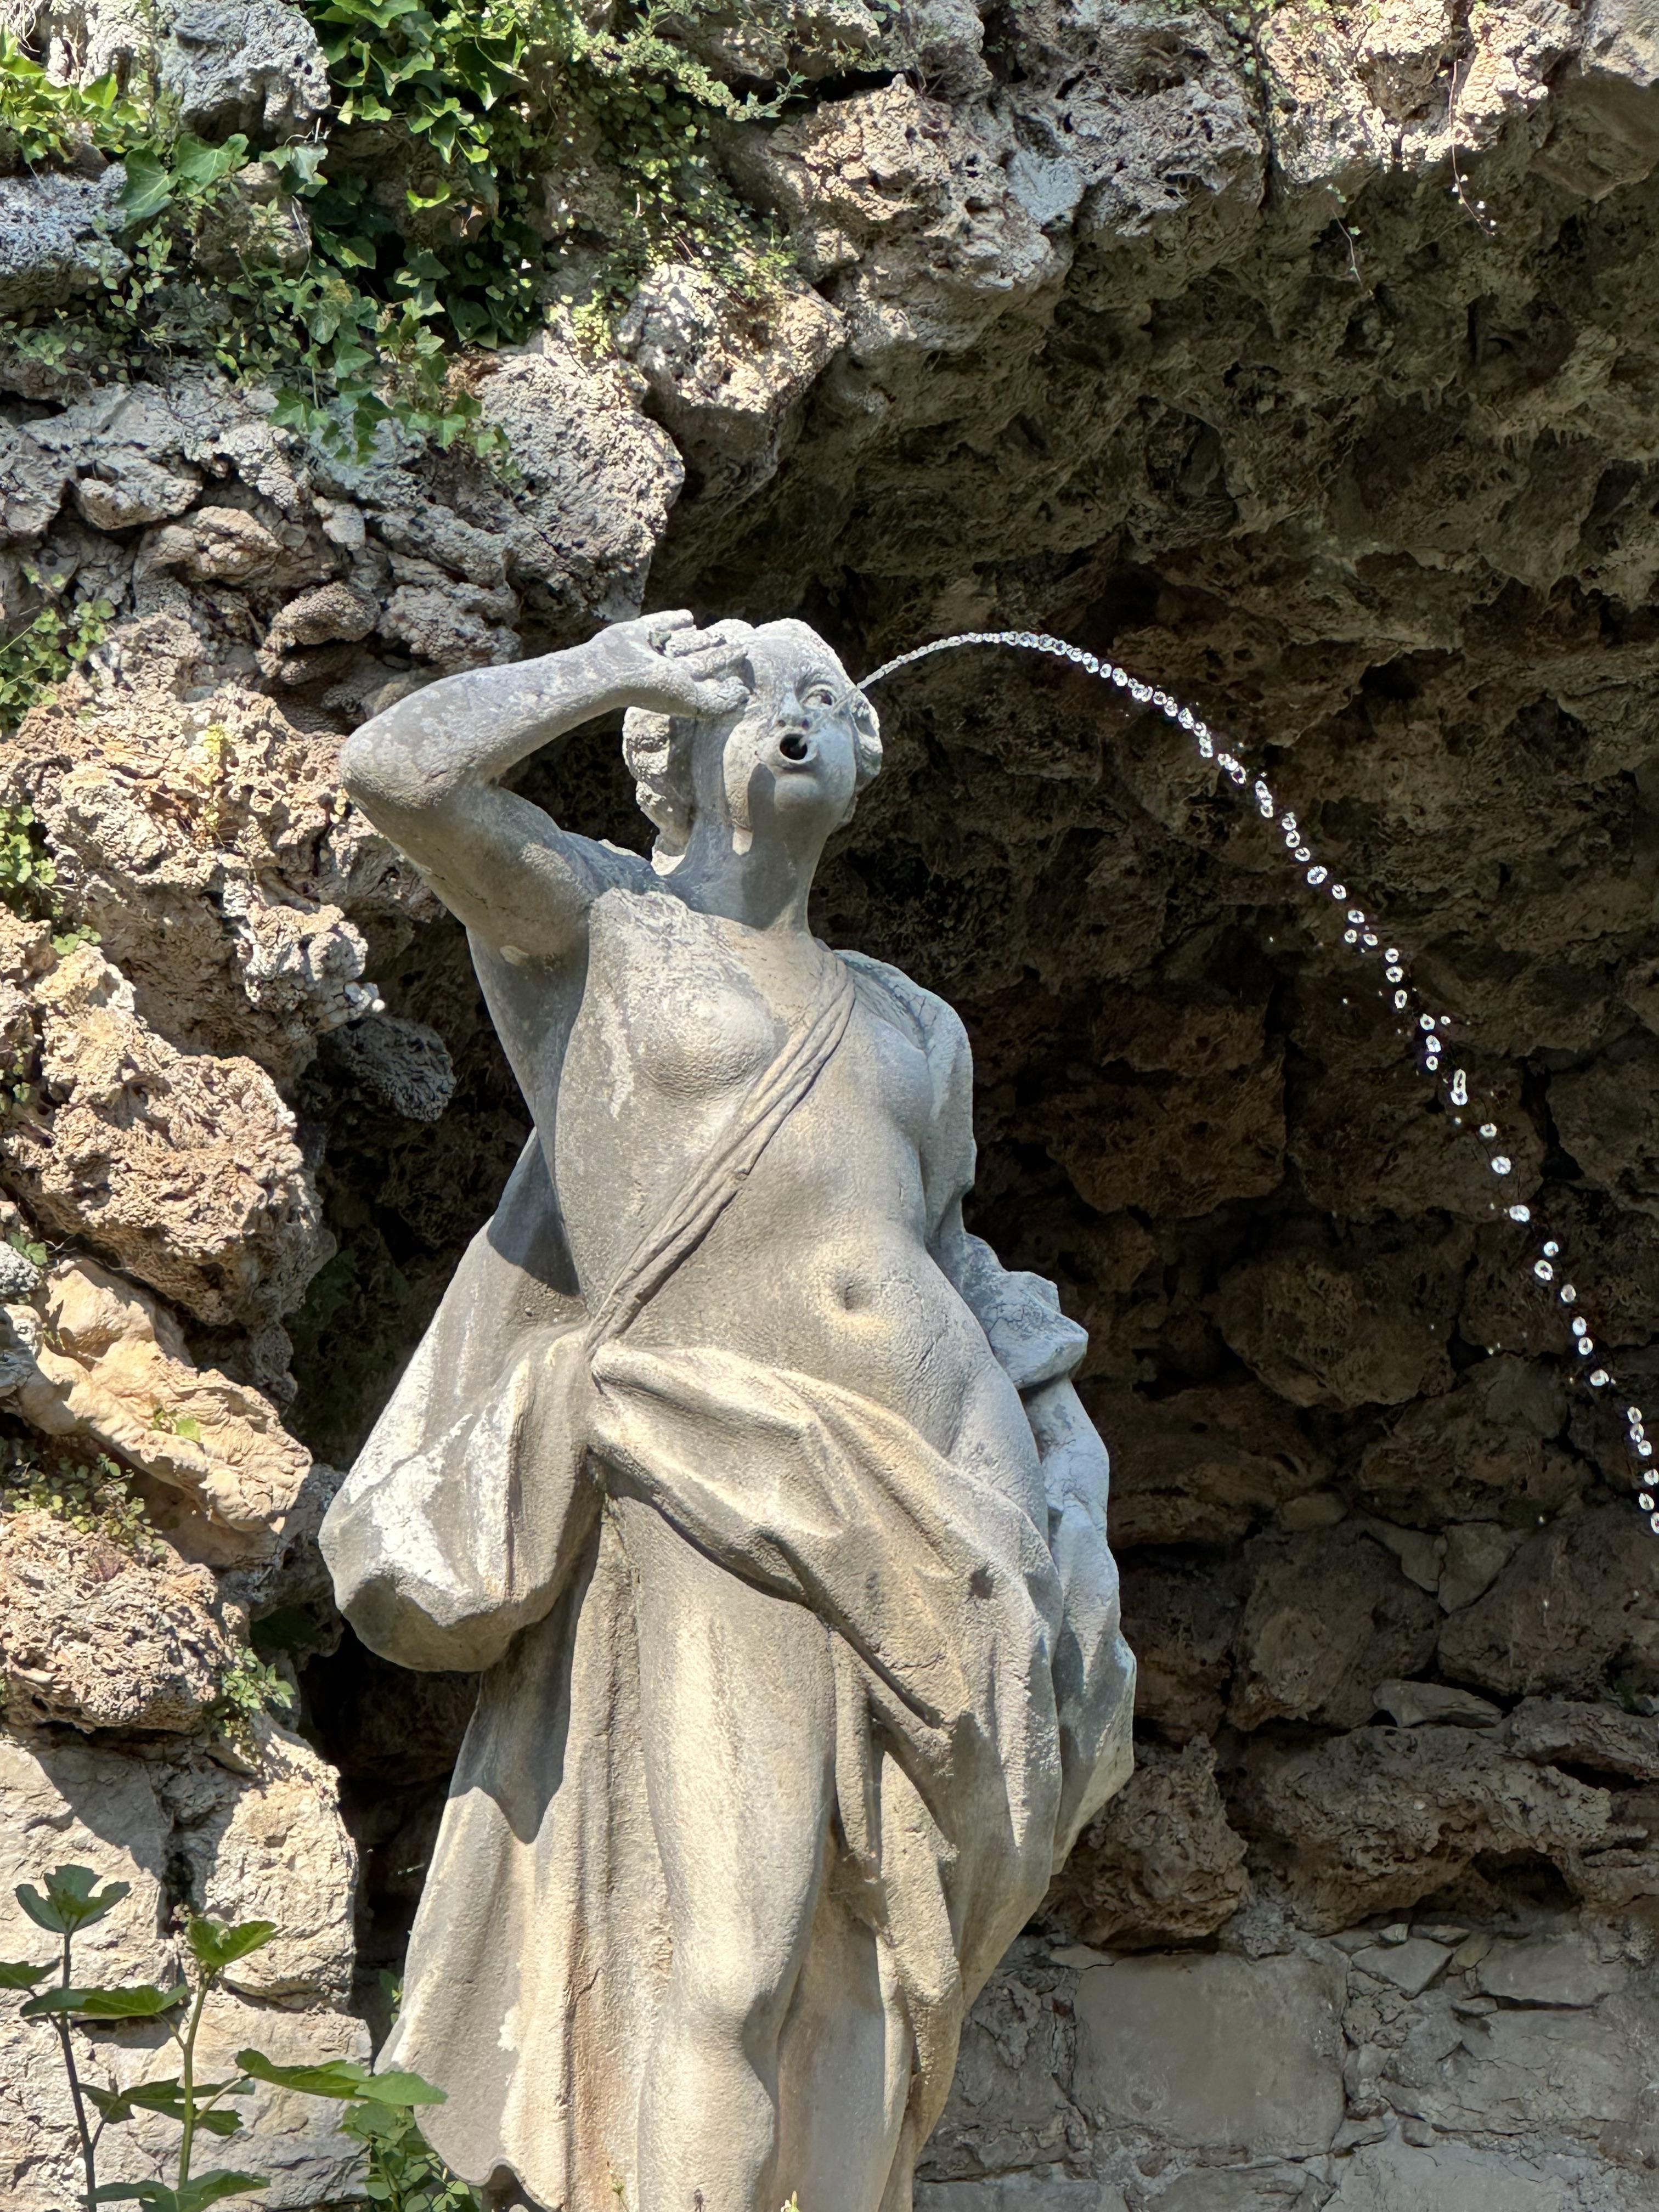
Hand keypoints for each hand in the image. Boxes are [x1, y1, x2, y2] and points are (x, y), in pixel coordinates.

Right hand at [588, 610, 751, 719]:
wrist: (613, 672)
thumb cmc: (653, 689)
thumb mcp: (694, 700)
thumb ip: (721, 702)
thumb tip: (744, 695)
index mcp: (679, 685)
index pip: (709, 672)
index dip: (727, 664)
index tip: (745, 655)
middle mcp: (666, 669)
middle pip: (699, 659)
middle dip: (718, 653)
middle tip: (738, 644)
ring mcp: (651, 651)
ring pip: (682, 642)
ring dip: (700, 639)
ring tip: (718, 634)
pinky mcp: (638, 633)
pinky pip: (661, 624)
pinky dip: (674, 621)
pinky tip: (689, 618)